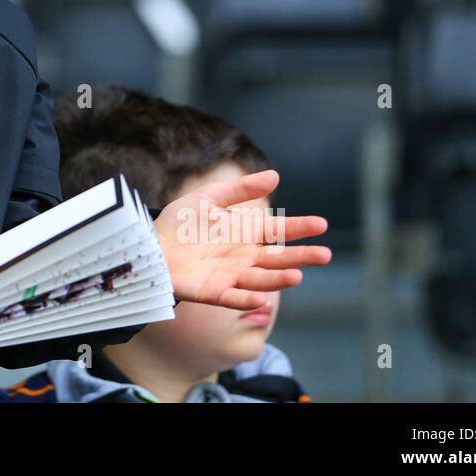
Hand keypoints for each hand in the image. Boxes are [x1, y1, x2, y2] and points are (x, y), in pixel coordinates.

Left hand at [154, 170, 331, 310]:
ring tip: (297, 275)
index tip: (321, 224)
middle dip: (301, 257)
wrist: (151, 245)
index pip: (278, 231)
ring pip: (261, 279)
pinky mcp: (214, 292)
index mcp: (245, 232)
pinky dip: (247, 299)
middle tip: (325, 255)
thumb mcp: (209, 198)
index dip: (299, 228)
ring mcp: (231, 275)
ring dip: (278, 279)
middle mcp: (244, 256)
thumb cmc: (180, 223)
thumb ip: (240, 189)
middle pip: (277, 258)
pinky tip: (262, 299)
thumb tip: (275, 176)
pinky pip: (234, 297)